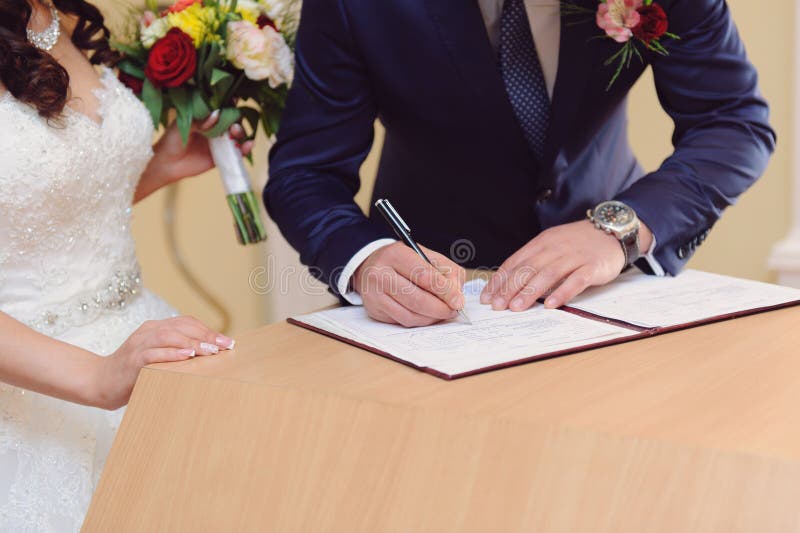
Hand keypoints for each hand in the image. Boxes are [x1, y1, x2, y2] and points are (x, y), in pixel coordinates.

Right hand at [93, 316, 233, 409]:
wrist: (99, 382)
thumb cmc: (133, 372)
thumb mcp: (156, 357)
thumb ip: (175, 351)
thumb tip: (208, 355)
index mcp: (154, 328)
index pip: (185, 322)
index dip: (207, 330)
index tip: (227, 341)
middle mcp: (147, 332)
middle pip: (181, 327)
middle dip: (206, 335)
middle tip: (225, 345)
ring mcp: (139, 345)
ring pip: (169, 337)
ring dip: (193, 343)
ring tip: (211, 350)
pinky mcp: (133, 361)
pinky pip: (154, 354)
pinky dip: (172, 354)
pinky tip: (188, 356)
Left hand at [147, 111, 254, 185]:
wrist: (167, 163)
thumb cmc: (172, 140)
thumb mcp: (183, 125)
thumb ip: (200, 120)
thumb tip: (216, 114)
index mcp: (206, 118)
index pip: (221, 108)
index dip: (228, 104)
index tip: (234, 100)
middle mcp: (215, 129)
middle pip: (233, 121)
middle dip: (236, 120)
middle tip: (232, 125)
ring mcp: (220, 143)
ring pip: (237, 136)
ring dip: (242, 133)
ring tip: (236, 134)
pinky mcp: (222, 157)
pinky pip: (237, 153)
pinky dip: (245, 149)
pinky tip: (248, 146)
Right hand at [352, 242, 465, 327]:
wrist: (371, 267)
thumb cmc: (403, 261)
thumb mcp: (425, 256)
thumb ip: (446, 271)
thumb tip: (456, 295)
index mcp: (395, 255)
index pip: (423, 275)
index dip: (444, 290)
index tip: (458, 300)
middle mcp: (380, 274)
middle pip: (416, 299)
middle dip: (440, 308)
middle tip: (453, 310)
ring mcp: (374, 295)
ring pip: (410, 315)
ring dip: (432, 318)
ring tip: (443, 313)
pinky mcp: (374, 310)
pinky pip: (403, 321)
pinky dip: (420, 321)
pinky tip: (428, 315)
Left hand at [480, 220, 653, 310]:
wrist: (611, 231)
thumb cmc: (577, 243)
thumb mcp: (552, 245)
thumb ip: (534, 261)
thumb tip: (510, 284)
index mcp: (541, 243)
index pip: (515, 262)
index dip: (500, 280)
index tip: (487, 297)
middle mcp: (554, 249)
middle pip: (527, 269)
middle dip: (509, 288)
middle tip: (497, 306)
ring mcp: (573, 257)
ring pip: (547, 275)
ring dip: (530, 292)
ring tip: (516, 307)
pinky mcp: (592, 266)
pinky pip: (575, 280)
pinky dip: (562, 292)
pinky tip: (551, 304)